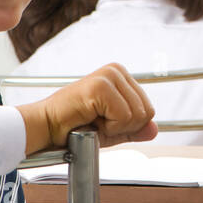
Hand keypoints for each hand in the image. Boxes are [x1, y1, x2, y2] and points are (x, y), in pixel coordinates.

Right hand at [17, 63, 156, 153]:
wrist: (47, 128)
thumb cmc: (73, 127)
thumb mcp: (112, 131)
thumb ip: (134, 129)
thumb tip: (154, 129)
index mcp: (121, 76)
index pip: (148, 110)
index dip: (128, 126)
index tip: (103, 122)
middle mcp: (117, 71)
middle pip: (146, 112)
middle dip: (122, 127)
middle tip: (97, 122)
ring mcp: (109, 76)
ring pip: (137, 115)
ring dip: (113, 127)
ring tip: (92, 120)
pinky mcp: (101, 86)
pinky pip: (123, 117)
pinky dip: (107, 127)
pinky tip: (89, 118)